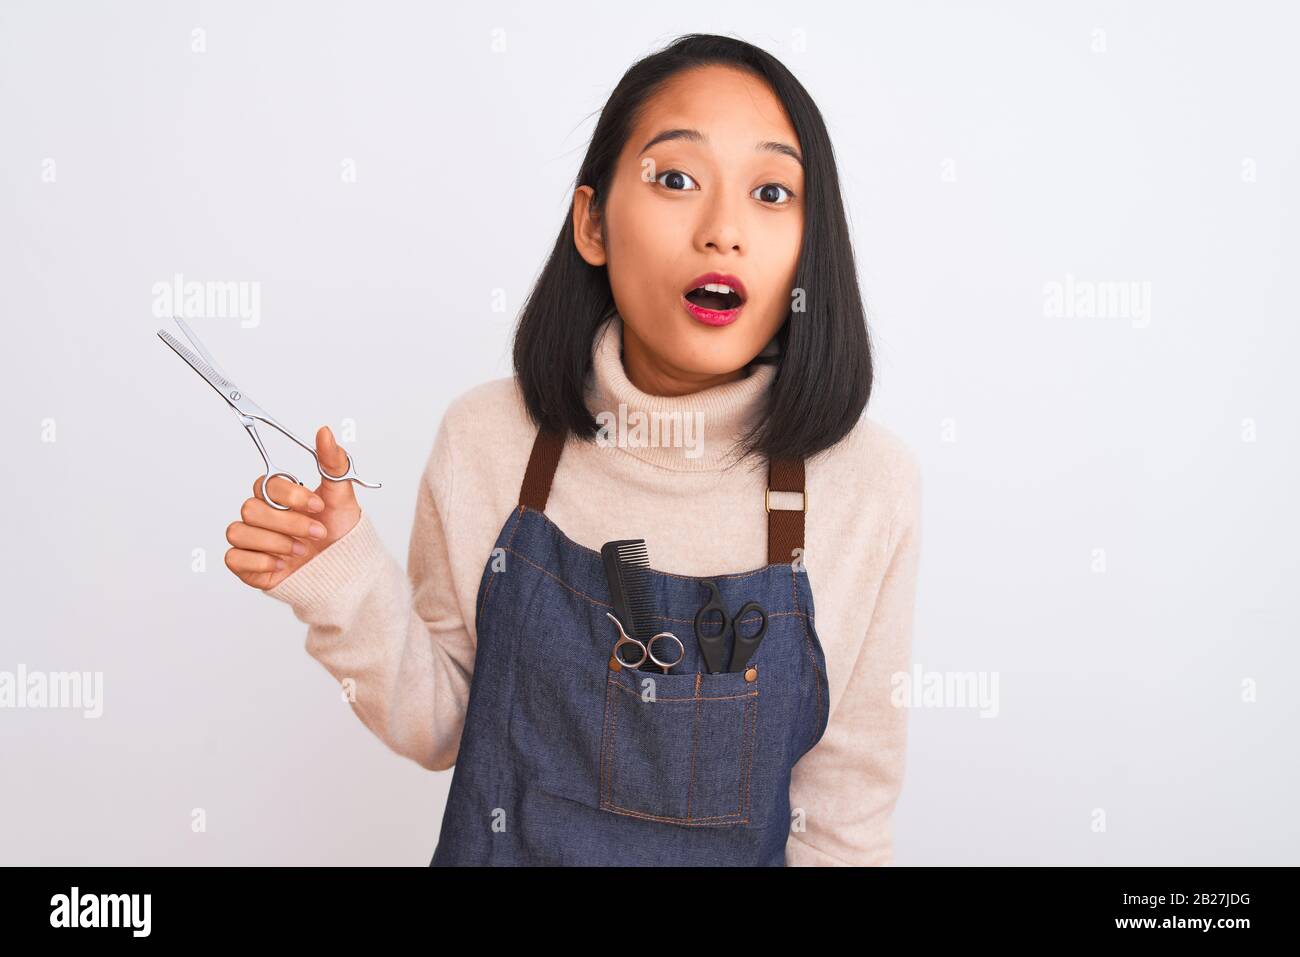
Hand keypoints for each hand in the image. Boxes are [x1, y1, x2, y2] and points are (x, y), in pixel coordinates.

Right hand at [224, 426, 363, 589]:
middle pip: (251, 509)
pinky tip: (284, 564)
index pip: (266, 485)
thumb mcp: (341, 496)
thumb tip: (325, 432)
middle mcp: (261, 515)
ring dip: (275, 543)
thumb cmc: (339, 532)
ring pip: (238, 532)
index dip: (292, 496)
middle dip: (289, 523)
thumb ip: (333, 463)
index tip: (319, 507)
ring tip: (302, 551)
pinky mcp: (247, 566)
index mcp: (278, 496)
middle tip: (317, 533)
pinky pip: (233, 558)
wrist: (345, 569)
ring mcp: (252, 541)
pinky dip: (260, 561)